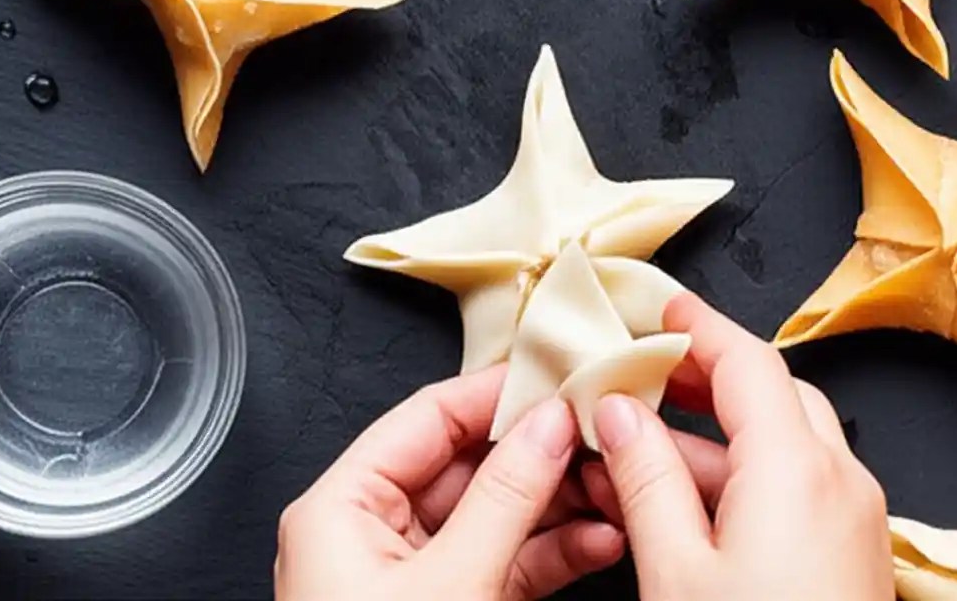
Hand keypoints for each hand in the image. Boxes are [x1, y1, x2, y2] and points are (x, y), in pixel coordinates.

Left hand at [275, 365, 625, 600]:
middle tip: (601, 434)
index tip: (560, 377)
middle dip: (541, 454)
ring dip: (558, 504)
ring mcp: (412, 572)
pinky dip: (553, 552)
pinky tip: (600, 539)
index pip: (426, 419)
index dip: (497, 393)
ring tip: (615, 489)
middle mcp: (371, 531)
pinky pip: (504, 561)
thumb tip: (547, 424)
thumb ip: (505, 497)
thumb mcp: (453, 585)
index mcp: (341, 508)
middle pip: (467, 463)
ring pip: (495, 513)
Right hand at [581, 294, 893, 599]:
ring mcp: (856, 520)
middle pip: (772, 396)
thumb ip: (645, 481)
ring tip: (641, 458)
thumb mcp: (675, 572)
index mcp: (796, 471)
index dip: (700, 327)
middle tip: (646, 376)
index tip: (664, 310)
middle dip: (705, 379)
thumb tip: (620, 415)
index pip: (748, 361)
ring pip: (785, 447)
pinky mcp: (855, 555)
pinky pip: (801, 492)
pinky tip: (688, 508)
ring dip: (716, 440)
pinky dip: (745, 481)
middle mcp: (841, 483)